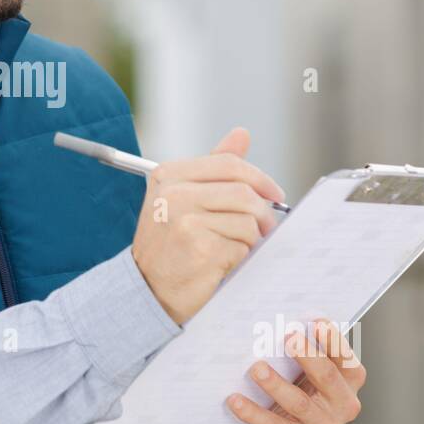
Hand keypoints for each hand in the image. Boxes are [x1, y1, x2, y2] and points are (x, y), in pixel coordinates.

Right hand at [131, 127, 285, 325]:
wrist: (148, 289)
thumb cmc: (170, 243)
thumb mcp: (182, 197)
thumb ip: (213, 167)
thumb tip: (241, 134)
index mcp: (169, 175)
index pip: (229, 164)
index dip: (260, 179)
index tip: (274, 195)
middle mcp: (173, 194)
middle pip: (244, 192)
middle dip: (263, 212)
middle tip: (265, 228)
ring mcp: (185, 221)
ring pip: (248, 220)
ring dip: (249, 239)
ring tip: (231, 248)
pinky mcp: (201, 249)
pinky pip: (243, 246)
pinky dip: (240, 258)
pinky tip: (221, 264)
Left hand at [228, 317, 365, 423]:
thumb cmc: (297, 393)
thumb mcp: (306, 375)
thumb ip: (304, 355)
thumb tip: (280, 326)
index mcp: (349, 383)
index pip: (347, 360)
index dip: (333, 341)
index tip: (317, 322)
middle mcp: (344, 407)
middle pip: (327, 378)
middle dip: (308, 356)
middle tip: (287, 337)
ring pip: (299, 403)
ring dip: (276, 384)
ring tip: (256, 368)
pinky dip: (253, 412)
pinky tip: (235, 400)